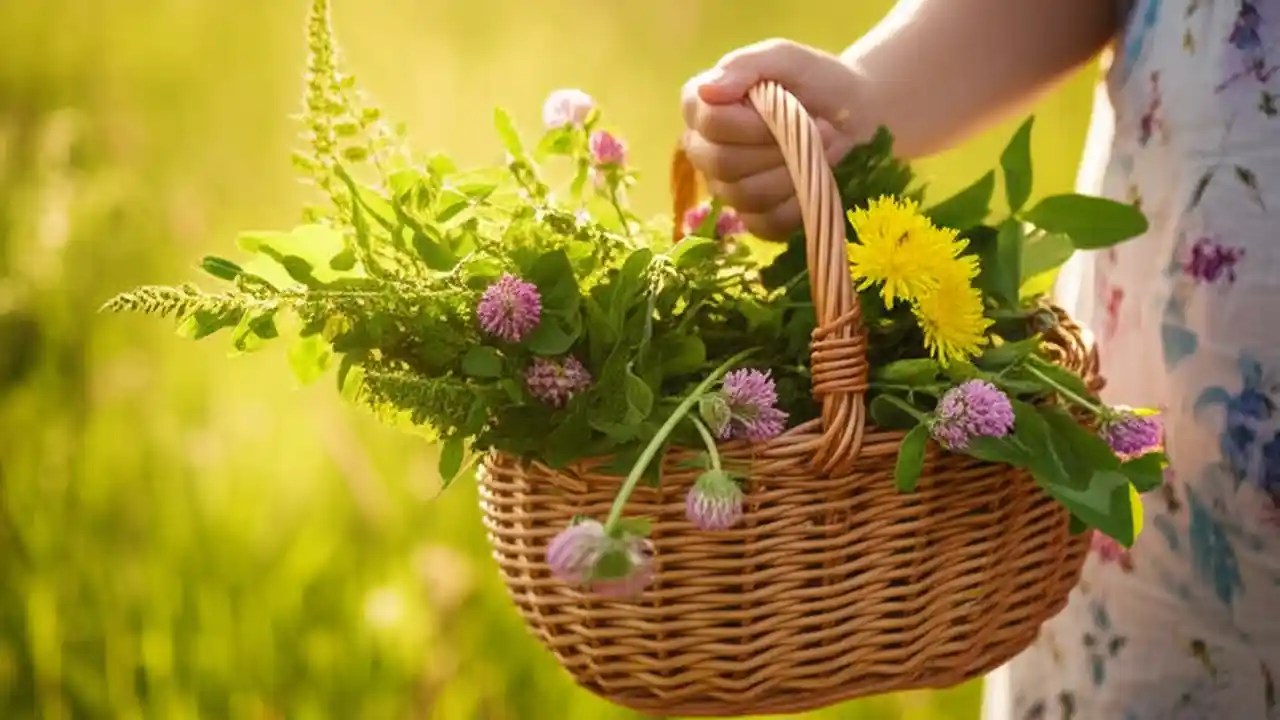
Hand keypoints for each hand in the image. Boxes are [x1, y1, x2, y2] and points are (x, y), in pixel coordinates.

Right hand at [681, 39, 868, 239]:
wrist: (858, 116)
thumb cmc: (818, 82)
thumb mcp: (785, 59)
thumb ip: (744, 66)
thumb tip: (707, 91)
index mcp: (701, 106)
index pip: (710, 123)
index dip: (753, 122)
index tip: (791, 109)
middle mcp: (703, 150)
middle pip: (721, 163)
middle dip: (776, 148)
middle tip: (817, 131)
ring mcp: (726, 189)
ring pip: (745, 194)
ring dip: (793, 172)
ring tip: (821, 151)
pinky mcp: (754, 219)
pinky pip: (765, 223)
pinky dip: (798, 204)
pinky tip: (815, 181)